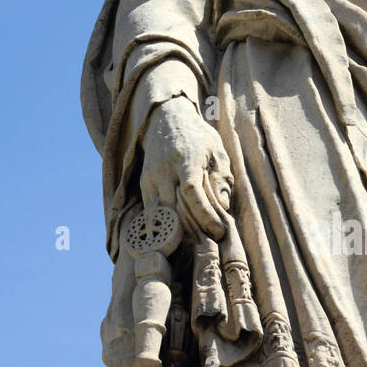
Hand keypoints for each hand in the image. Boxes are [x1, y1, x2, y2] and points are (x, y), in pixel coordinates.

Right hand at [140, 95, 232, 239]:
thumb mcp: (218, 151)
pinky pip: (154, 212)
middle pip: (176, 208)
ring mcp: (151, 179)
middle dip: (194, 231)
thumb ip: (222, 178)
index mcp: (186, 159)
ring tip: (197, 244)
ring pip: (162, 214)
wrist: (167, 121)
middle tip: (211, 244)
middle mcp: (164, 170)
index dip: (205, 215)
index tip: (218, 230)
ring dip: (180, 232)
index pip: (192, 192)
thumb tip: (223, 206)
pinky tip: (181, 235)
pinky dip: (167, 226)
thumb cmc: (198, 138)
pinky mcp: (144, 186)